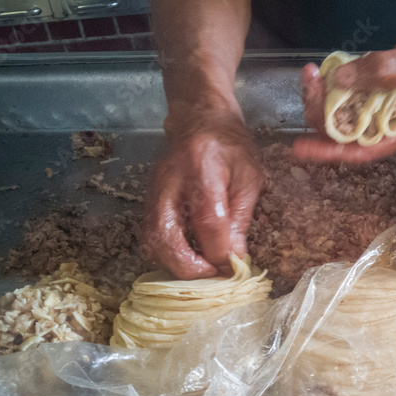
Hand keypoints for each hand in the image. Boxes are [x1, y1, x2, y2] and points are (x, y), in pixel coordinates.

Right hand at [143, 114, 263, 278]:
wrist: (198, 118)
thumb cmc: (230, 146)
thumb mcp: (249, 176)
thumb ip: (240, 217)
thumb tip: (236, 258)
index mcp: (202, 169)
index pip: (207, 221)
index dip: (219, 252)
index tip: (232, 270)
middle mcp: (171, 181)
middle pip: (166, 234)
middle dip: (188, 267)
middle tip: (211, 277)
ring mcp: (154, 190)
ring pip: (151, 238)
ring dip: (174, 264)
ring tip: (199, 272)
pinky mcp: (147, 198)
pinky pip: (149, 234)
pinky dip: (165, 254)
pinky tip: (186, 259)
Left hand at [294, 27, 395, 162]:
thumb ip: (377, 70)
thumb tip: (339, 79)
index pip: (361, 151)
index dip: (330, 151)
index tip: (302, 147)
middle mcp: (391, 129)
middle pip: (346, 134)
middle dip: (321, 111)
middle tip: (310, 80)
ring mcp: (383, 114)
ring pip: (344, 118)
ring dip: (323, 98)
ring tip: (312, 74)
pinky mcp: (378, 98)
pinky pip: (349, 101)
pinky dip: (334, 89)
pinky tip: (324, 73)